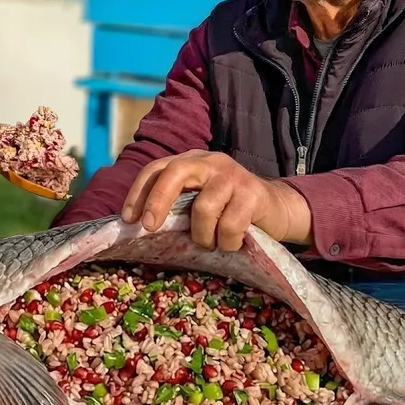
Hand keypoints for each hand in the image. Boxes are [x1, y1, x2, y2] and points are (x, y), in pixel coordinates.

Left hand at [120, 150, 311, 250]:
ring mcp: (232, 175)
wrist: (275, 209)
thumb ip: (176, 205)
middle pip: (175, 173)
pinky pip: (230, 225)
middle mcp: (209, 162)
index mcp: (190, 162)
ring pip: (203, 208)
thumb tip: (139, 228)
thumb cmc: (228, 210)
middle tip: (150, 228)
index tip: (129, 219)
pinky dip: (226, 242)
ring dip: (202, 235)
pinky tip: (232, 243)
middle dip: (157, 201)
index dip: (139, 192)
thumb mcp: (198, 200)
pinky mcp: (253, 193)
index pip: (156, 169)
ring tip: (210, 242)